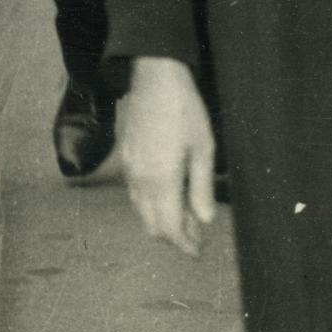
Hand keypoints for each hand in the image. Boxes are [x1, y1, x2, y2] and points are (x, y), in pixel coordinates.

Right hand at [122, 56, 216, 255]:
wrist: (154, 78)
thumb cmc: (184, 110)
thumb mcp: (203, 148)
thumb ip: (201, 187)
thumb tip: (205, 220)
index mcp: (161, 180)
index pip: (169, 227)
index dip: (184, 245)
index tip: (198, 253)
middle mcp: (140, 180)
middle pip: (152, 226)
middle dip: (174, 237)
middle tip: (197, 236)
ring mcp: (129, 170)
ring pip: (141, 212)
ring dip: (162, 221)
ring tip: (188, 217)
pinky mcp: (126, 159)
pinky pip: (135, 195)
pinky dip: (151, 205)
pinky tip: (169, 196)